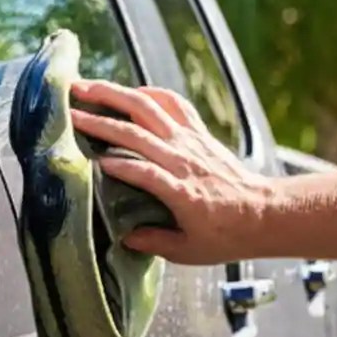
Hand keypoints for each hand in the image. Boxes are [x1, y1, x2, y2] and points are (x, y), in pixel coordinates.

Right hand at [69, 80, 277, 264]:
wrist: (266, 214)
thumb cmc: (227, 236)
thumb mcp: (189, 251)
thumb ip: (154, 243)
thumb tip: (123, 237)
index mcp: (181, 192)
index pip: (143, 172)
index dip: (117, 165)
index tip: (92, 161)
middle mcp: (184, 160)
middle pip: (137, 132)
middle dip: (100, 119)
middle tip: (70, 108)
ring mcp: (191, 141)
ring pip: (149, 108)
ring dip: (116, 93)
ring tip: (87, 85)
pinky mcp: (199, 132)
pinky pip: (173, 103)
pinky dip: (151, 92)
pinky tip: (131, 90)